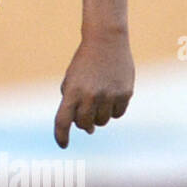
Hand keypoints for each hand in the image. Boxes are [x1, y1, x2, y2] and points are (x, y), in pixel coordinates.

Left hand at [54, 32, 133, 147]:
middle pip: (84, 124)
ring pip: (102, 121)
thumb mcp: (71, 80)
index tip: (63, 145)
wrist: (106, 41)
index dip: (61, 136)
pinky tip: (111, 96)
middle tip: (85, 114)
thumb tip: (87, 129)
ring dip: (98, 115)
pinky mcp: (125, 93)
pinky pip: (117, 114)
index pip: (63, 121)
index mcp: (72, 91)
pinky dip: (113, 110)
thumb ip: (73, 103)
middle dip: (83, 122)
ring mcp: (109, 95)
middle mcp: (90, 95)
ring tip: (98, 98)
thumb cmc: (84, 63)